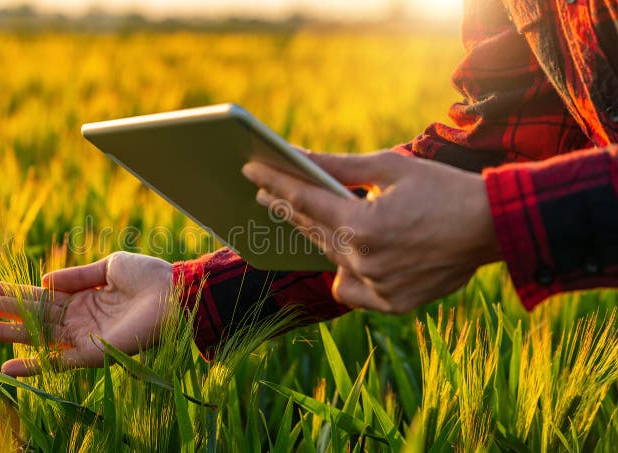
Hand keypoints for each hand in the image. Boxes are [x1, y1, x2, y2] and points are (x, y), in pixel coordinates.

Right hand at [0, 251, 173, 375]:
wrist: (176, 293)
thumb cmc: (149, 277)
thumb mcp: (109, 265)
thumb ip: (76, 275)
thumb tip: (44, 281)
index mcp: (81, 297)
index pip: (36, 295)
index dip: (9, 291)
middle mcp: (78, 319)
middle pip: (29, 315)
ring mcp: (83, 337)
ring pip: (36, 337)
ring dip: (4, 334)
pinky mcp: (94, 354)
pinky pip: (58, 362)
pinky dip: (33, 365)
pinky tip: (6, 366)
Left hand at [241, 150, 501, 313]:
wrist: (495, 226)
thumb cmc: (443, 188)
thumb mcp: (391, 167)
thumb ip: (339, 167)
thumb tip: (299, 155)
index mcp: (363, 224)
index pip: (303, 200)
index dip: (273, 182)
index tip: (250, 170)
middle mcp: (365, 260)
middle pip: (310, 230)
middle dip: (285, 207)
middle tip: (264, 191)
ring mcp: (378, 287)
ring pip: (330, 258)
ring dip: (314, 236)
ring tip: (299, 216)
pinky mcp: (393, 303)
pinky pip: (351, 290)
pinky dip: (346, 274)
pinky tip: (343, 257)